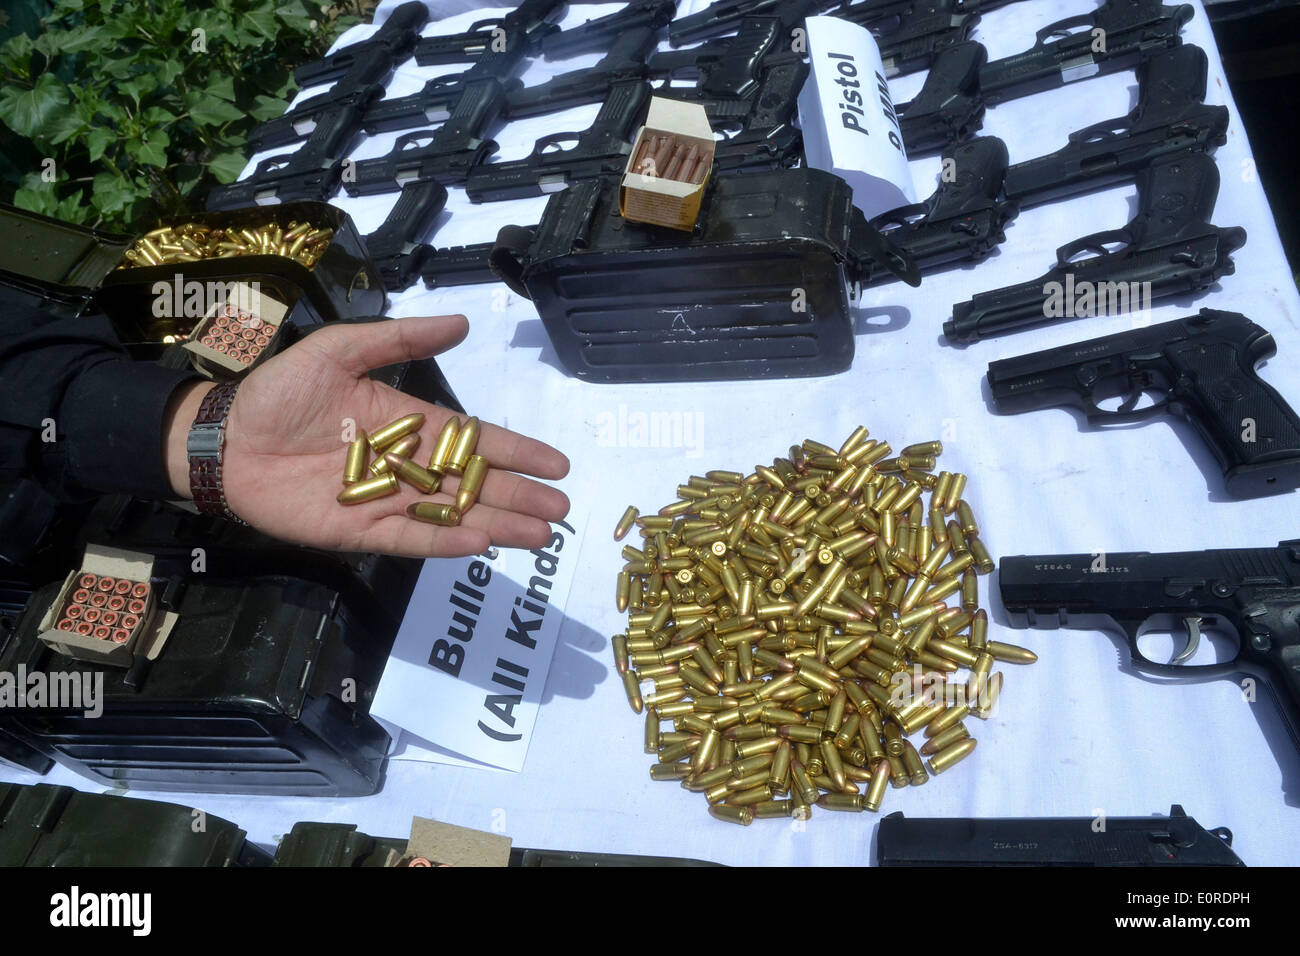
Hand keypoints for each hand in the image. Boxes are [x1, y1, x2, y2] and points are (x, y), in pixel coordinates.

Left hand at [164, 315, 568, 556]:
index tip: (557, 464)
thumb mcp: (340, 350)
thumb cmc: (279, 392)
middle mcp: (406, 466)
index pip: (474, 441)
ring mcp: (385, 501)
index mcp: (409, 423)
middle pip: (473, 485)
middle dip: (519, 497)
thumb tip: (461, 323)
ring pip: (452, 516)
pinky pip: (408, 539)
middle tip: (561, 512)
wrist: (223, 438)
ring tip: (538, 536)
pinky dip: (442, 542)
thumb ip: (400, 339)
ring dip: (495, 525)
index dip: (516, 451)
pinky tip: (479, 543)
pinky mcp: (358, 532)